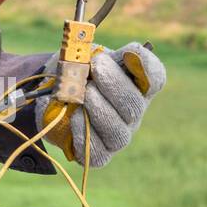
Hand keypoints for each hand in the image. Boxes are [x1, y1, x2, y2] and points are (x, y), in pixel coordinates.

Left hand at [34, 42, 165, 167]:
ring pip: (118, 132)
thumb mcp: (85, 55)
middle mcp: (132, 112)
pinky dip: (85, 134)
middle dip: (115, 85)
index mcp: (136, 84)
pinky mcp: (100, 154)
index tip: (129, 52)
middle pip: (135, 105)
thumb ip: (96, 52)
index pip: (155, 77)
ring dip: (100, 110)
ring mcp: (118, 135)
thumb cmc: (75, 73)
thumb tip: (104, 56)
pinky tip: (74, 118)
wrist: (51, 98)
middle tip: (96, 69)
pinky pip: (98, 152)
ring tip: (84, 94)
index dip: (147, 67)